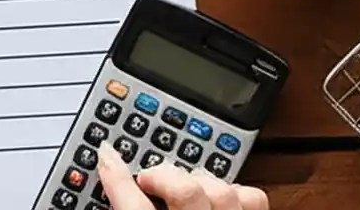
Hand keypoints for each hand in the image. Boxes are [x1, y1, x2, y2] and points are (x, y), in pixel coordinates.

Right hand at [97, 141, 268, 209]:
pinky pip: (252, 199)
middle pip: (184, 191)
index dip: (117, 177)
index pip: (134, 208)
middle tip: (148, 176)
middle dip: (162, 174)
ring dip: (200, 179)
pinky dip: (235, 191)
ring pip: (221, 190)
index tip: (107, 154)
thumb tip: (112, 181)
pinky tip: (219, 194)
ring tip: (183, 183)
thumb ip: (126, 205)